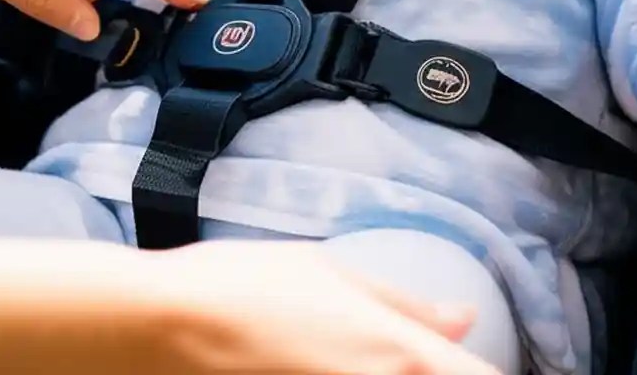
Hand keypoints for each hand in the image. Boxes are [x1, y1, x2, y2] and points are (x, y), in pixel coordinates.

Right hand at [150, 241, 495, 373]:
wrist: (158, 329)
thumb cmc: (242, 286)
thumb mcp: (329, 271)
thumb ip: (404, 304)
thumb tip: (464, 318)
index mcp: (401, 354)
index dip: (479, 373)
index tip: (462, 361)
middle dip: (430, 373)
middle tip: (373, 350)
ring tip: (340, 355)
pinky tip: (316, 367)